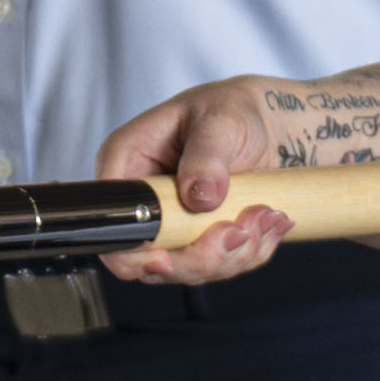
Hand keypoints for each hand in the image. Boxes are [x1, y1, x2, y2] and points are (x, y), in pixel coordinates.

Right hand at [98, 79, 293, 284]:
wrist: (266, 125)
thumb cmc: (231, 110)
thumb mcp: (220, 120)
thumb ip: (206, 156)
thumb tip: (198, 195)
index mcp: (127, 164)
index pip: (110, 225)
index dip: (134, 254)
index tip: (170, 258)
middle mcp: (142, 202)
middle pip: (151, 262)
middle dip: (203, 257)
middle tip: (242, 230)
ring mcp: (171, 226)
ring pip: (191, 270)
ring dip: (235, 253)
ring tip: (265, 214)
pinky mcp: (198, 240)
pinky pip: (221, 266)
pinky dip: (251, 251)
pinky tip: (268, 220)